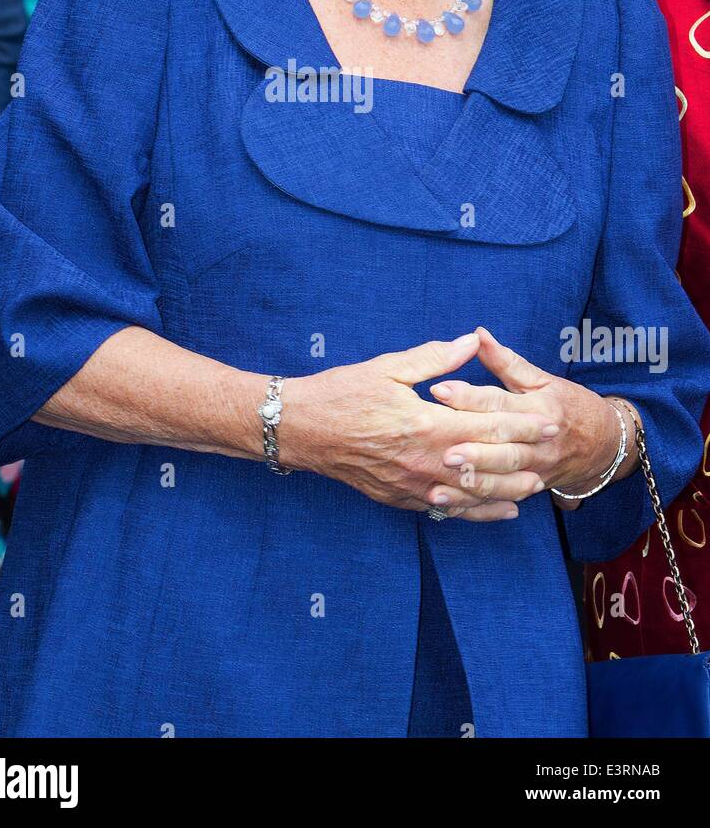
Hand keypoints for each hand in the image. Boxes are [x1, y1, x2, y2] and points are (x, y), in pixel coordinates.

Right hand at [280, 334, 556, 519]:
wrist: (301, 429)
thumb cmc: (342, 392)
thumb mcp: (388, 367)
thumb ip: (435, 358)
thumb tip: (470, 342)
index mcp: (423, 423)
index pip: (483, 426)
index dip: (518, 424)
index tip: (546, 420)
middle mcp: (422, 461)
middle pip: (484, 464)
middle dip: (521, 458)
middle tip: (551, 453)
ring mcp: (411, 485)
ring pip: (470, 494)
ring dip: (505, 491)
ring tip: (534, 487)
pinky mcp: (399, 499)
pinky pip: (446, 510)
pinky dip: (475, 511)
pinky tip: (497, 509)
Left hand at [429, 326, 625, 508]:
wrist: (606, 445)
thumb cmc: (569, 404)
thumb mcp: (542, 379)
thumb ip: (507, 360)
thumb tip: (477, 334)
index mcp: (540, 408)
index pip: (500, 402)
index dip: (469, 396)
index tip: (438, 390)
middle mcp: (539, 441)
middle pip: (503, 444)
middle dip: (473, 447)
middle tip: (441, 446)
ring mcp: (538, 469)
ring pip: (504, 477)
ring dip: (473, 480)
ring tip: (442, 478)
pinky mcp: (533, 488)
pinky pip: (503, 497)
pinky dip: (477, 502)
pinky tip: (450, 503)